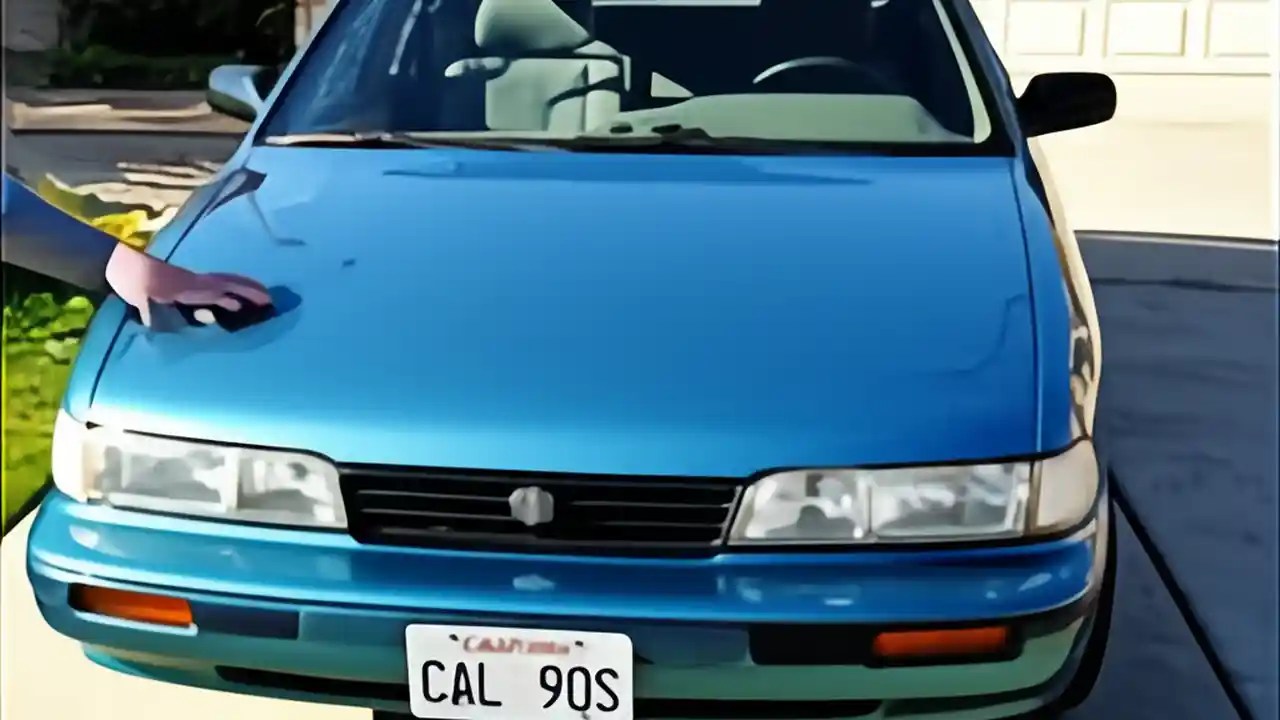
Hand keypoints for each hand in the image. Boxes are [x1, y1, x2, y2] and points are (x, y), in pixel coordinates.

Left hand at [104, 244, 272, 326]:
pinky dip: (225, 294)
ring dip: (240, 291)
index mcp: (190, 286)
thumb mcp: (143, 302)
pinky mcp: (183, 284)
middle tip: (271, 300)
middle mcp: (195, 282)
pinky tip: (226, 304)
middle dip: (251, 290)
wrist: (116, 265)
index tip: (267, 301)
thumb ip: (158, 317)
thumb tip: (169, 332)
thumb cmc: (131, 282)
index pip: (224, 289)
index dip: (246, 294)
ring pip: (222, 284)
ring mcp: (190, 282)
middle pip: (230, 282)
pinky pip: (211, 288)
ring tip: (256, 303)